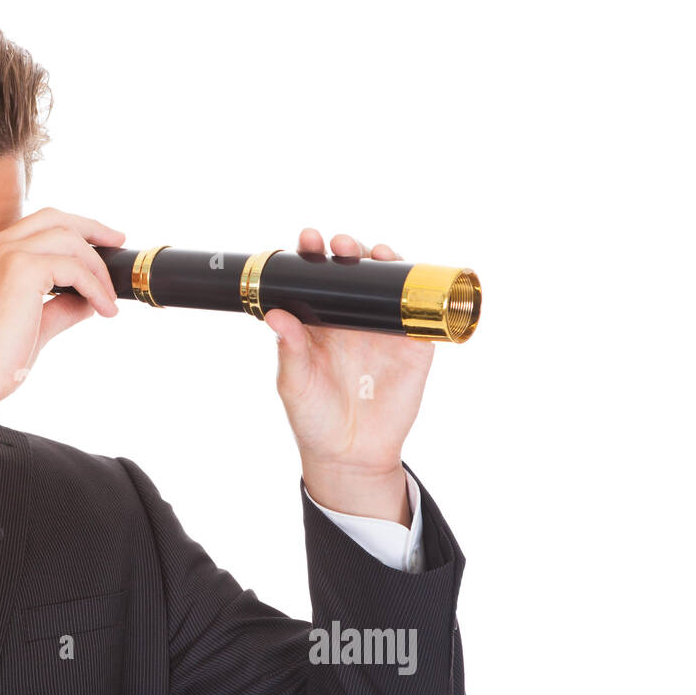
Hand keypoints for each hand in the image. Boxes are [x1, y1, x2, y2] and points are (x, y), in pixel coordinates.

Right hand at [0, 207, 122, 455]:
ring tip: (108, 299)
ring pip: (68, 239)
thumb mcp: (30, 326)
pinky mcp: (20, 269)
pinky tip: (102, 309)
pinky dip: (94, 286)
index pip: (34, 227)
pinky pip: (73, 267)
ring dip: (96, 267)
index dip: (71, 231)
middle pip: (53, 217)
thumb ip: (58, 308)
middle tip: (117, 243)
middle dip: (91, 227)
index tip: (99, 244)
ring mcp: (2, 253)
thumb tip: (89, 300)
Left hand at [263, 229, 432, 522]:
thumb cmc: (314, 418)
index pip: (315, 279)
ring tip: (375, 252)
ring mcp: (384, 330)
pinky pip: (420, 313)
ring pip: (387, 284)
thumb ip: (289, 350)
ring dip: (384, 261)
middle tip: (341, 244)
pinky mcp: (413, 347)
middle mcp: (351, 319)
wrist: (350, 454)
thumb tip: (274, 314)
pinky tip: (413, 278)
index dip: (312, 255)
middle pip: (353, 271)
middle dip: (348, 249)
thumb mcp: (295, 383)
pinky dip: (421, 291)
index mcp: (318, 322)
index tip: (306, 240)